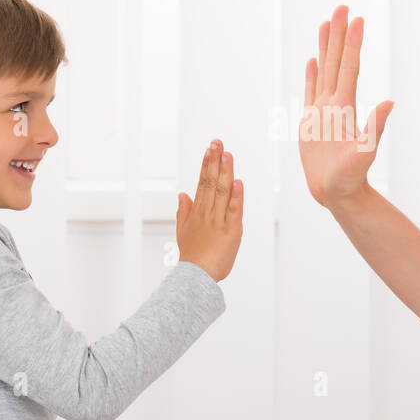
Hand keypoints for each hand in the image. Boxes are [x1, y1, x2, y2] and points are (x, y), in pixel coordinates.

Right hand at [176, 139, 243, 281]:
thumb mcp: (183, 231)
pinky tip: (238, 182)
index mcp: (198, 211)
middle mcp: (207, 212)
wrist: (195, 276)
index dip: (207, 164)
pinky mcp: (231, 231)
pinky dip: (236, 197)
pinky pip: (233, 211)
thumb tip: (182, 193)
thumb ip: (184, 211)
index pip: (202, 182)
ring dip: (225, 172)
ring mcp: (219, 220)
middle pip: (211, 182)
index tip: (210, 148)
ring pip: (222, 192)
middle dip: (214, 161)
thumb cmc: (192, 256)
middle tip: (217, 142)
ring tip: (226, 154)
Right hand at [299, 5, 393, 209]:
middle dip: (338, 34)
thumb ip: (375, 130)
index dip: (352, 43)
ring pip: (324, 70)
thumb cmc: (350, 178)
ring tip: (325, 23)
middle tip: (341, 6)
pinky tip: (313, 60)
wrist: (338, 194)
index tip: (356, 18)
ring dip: (325, 47)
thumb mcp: (364, 155)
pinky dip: (312, 73)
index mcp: (345, 108)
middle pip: (337, 61)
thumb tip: (390, 104)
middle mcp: (335, 104)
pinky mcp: (312, 121)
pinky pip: (312, 90)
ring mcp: (323, 110)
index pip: (349, 68)